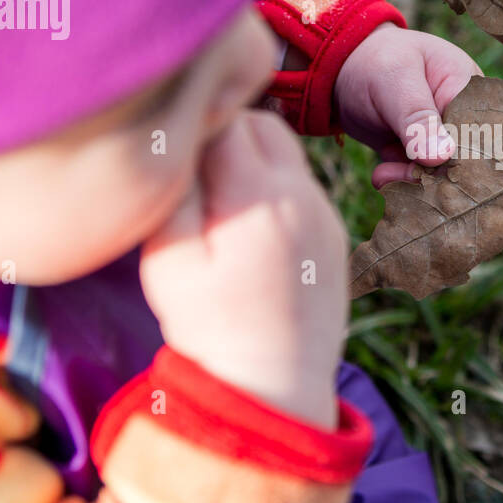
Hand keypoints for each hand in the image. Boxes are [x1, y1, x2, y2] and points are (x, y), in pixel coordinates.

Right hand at [139, 112, 347, 427]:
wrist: (274, 387)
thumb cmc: (209, 327)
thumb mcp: (169, 259)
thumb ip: (174, 187)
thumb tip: (178, 134)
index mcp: (259, 195)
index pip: (226, 116)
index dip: (193, 126)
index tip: (172, 158)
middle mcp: (303, 196)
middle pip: (261, 124)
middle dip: (224, 135)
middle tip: (193, 181)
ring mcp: (324, 214)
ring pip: (285, 153)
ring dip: (251, 163)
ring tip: (221, 209)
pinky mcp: (333, 235)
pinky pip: (301, 187)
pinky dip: (274, 192)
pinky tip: (249, 233)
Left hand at [334, 23, 482, 188]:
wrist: (348, 70)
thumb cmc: (377, 61)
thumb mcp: (394, 79)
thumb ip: (417, 117)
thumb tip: (442, 157)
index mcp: (474, 93)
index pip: (481, 137)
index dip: (461, 161)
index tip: (428, 169)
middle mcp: (468, 121)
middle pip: (466, 164)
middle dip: (431, 178)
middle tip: (391, 174)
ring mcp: (448, 142)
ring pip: (443, 178)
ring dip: (412, 183)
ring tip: (382, 174)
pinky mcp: (428, 158)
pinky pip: (424, 181)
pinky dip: (402, 183)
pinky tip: (382, 175)